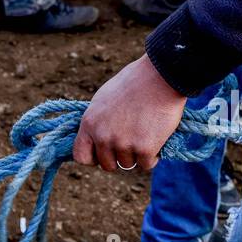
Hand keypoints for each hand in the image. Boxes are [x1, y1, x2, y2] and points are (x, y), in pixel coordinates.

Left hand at [74, 54, 186, 171]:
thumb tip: (96, 138)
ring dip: (136, 154)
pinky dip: (152, 156)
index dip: (92, 158)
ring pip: (127, 164)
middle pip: (107, 165)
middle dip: (118, 157)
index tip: (102, 154)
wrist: (160, 76)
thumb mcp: (104, 99)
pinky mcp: (144, 148)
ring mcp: (123, 144)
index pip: (81, 156)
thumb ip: (98, 122)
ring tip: (145, 133)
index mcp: (89, 123)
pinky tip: (156, 139)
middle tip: (130, 142)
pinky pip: (146, 164)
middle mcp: (103, 137)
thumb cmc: (134, 82)